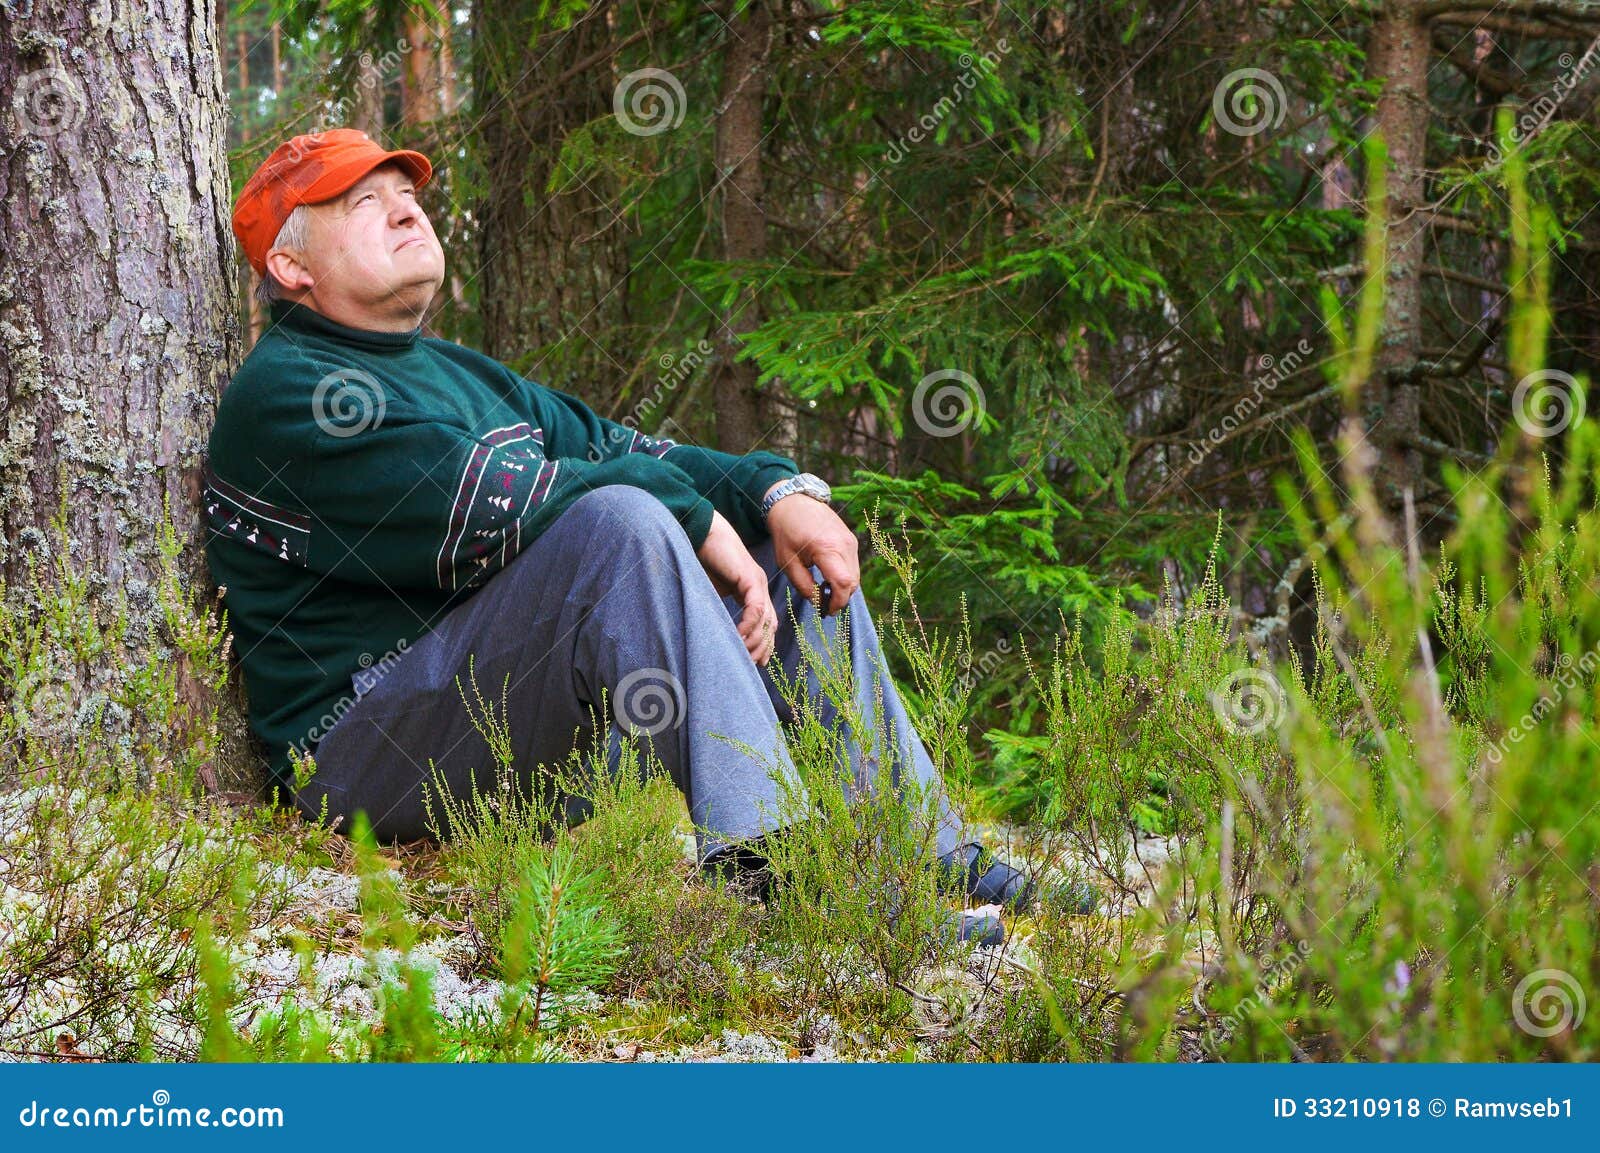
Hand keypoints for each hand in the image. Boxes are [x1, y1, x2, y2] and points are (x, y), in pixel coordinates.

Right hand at [695, 510, 777, 665]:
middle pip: (770, 624)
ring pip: (765, 619)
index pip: (767, 621)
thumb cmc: (703, 558)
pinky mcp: (749, 578)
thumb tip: (718, 632)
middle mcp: (759, 587)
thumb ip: (719, 608)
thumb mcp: (712, 590)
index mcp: (752, 590)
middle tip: (752, 665)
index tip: (758, 662)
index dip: (765, 643)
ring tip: (743, 656)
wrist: (702, 532)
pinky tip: (739, 638)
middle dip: (763, 647)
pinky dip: (749, 625)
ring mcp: (757, 582)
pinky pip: (755, 608)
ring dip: (756, 640)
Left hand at [764, 482, 859, 615]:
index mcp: (827, 549)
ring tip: (824, 591)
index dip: (838, 602)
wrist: (794, 503)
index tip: (827, 611)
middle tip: (824, 605)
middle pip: (852, 582)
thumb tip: (818, 603)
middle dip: (840, 598)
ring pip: (855, 575)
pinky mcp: (851, 540)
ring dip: (843, 588)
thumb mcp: (788, 562)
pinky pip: (853, 566)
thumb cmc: (786, 532)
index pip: (843, 583)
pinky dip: (844, 576)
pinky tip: (828, 578)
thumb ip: (804, 586)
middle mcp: (844, 544)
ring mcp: (851, 541)